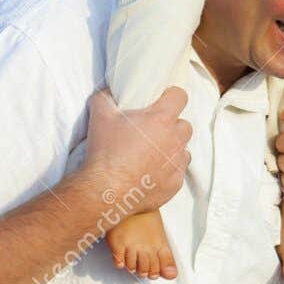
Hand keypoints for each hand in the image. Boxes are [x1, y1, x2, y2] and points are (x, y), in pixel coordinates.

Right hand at [82, 87, 191, 212]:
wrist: (105, 191)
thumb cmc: (104, 151)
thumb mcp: (99, 117)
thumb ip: (105, 98)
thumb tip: (108, 91)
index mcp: (161, 120)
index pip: (180, 96)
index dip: (171, 96)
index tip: (162, 101)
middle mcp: (175, 140)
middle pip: (184, 125)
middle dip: (172, 125)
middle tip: (152, 131)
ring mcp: (177, 163)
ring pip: (183, 149)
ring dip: (172, 148)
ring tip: (151, 153)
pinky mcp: (175, 184)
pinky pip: (178, 172)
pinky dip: (168, 170)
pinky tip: (150, 173)